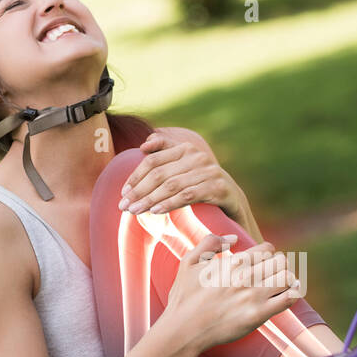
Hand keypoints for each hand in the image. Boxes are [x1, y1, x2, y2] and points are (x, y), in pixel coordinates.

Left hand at [118, 128, 243, 217]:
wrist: (233, 200)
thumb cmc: (201, 185)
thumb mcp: (184, 168)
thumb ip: (166, 153)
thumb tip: (144, 145)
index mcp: (186, 148)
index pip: (153, 160)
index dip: (135, 176)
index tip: (123, 193)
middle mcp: (198, 157)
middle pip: (160, 174)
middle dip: (139, 191)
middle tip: (124, 206)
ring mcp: (209, 171)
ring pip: (172, 185)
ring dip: (150, 200)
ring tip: (134, 211)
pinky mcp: (218, 188)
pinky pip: (188, 195)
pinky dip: (170, 203)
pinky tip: (155, 211)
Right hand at [163, 233, 301, 352]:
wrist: (183, 330)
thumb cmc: (184, 297)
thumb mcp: (189, 262)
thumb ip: (210, 243)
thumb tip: (233, 238)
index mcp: (232, 263)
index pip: (267, 249)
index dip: (268, 253)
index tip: (263, 262)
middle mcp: (245, 277)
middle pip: (280, 261)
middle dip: (279, 265)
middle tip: (273, 273)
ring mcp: (253, 297)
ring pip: (287, 277)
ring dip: (286, 279)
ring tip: (280, 284)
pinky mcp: (258, 315)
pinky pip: (288, 299)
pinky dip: (292, 294)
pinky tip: (287, 296)